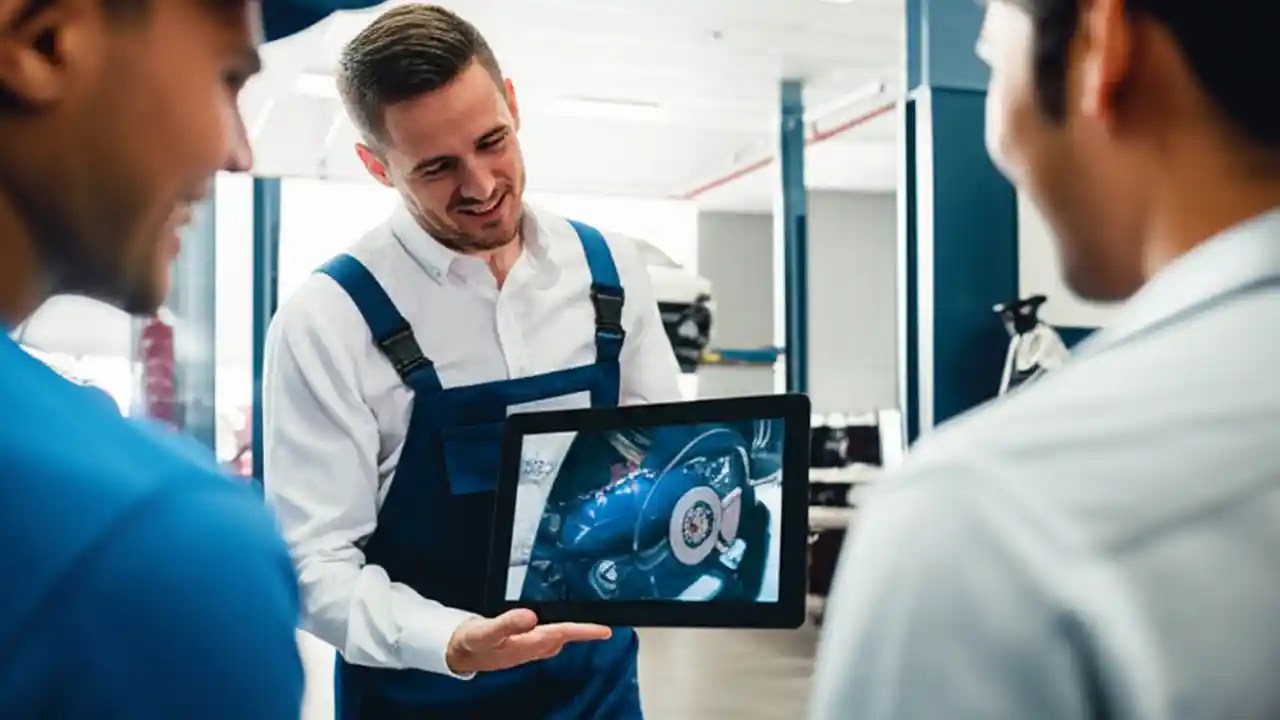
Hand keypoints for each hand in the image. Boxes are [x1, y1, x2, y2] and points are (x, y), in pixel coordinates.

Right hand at [445, 609, 612, 674]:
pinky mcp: (519, 644)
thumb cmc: (471, 642)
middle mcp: (529, 648)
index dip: (584, 631)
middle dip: (584, 632)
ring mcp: (525, 648)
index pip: (561, 634)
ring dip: (572, 631)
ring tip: (587, 624)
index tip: (605, 630)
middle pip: (563, 638)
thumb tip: (531, 616)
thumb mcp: (485, 632)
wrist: (456, 652)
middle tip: (603, 627)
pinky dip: (556, 629)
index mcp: (525, 645)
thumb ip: (507, 623)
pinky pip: (545, 637)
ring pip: (555, 639)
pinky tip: (556, 623)